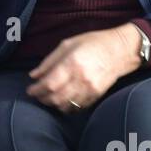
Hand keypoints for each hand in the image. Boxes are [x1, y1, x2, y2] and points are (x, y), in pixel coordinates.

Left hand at [25, 25, 140, 113]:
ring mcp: (90, 89)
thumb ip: (49, 61)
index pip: (49, 84)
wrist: (120, 50)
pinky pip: (77, 108)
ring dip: (53, 104)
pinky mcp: (96, 96)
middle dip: (42, 99)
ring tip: (48, 98)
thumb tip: (34, 75)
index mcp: (72, 63)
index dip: (36, 90)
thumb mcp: (67, 44)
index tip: (30, 90)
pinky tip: (62, 101)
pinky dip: (66, 107)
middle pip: (55, 98)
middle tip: (37, 95)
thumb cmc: (92, 43)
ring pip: (65, 106)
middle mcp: (81, 79)